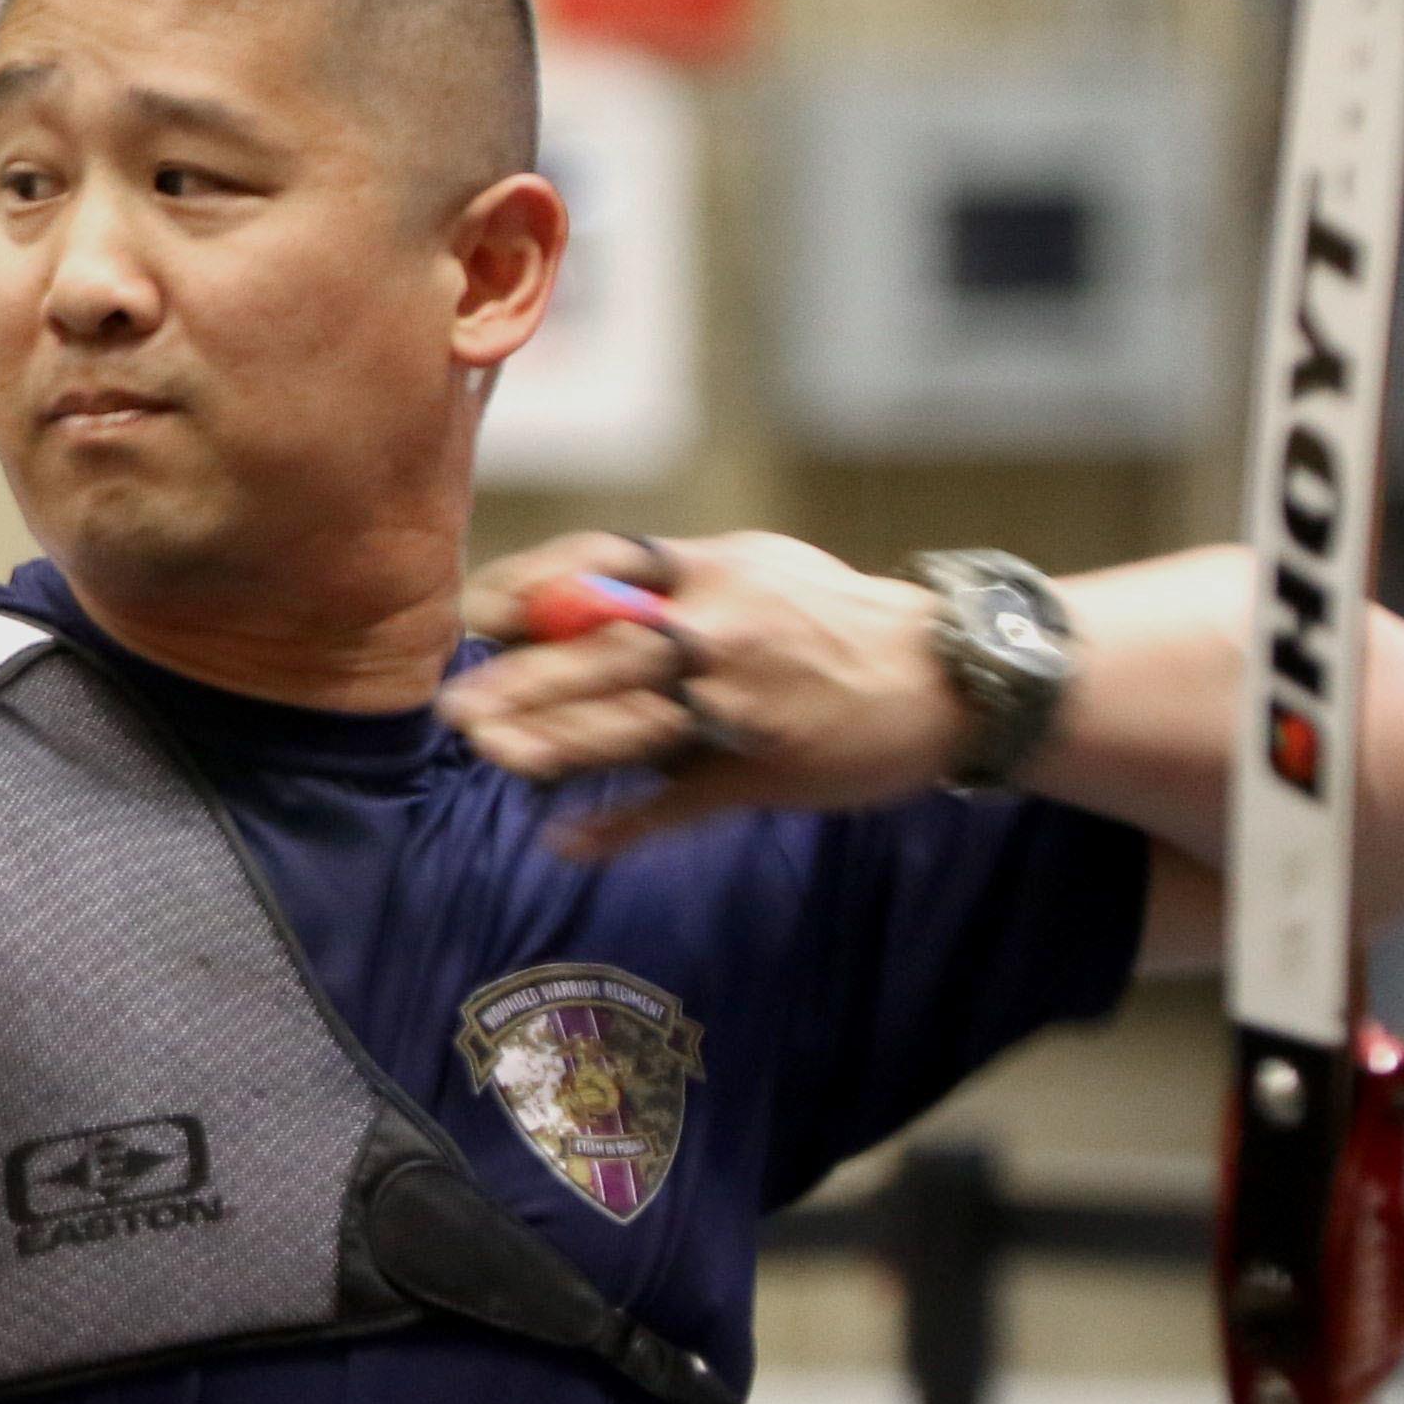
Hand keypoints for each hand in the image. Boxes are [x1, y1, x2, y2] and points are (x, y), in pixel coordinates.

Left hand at [438, 531, 963, 858]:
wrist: (948, 675)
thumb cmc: (832, 617)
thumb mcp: (754, 568)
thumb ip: (665, 580)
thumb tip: (563, 593)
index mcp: (713, 571)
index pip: (603, 564)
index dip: (533, 587)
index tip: (476, 611)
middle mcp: (723, 630)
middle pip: (606, 651)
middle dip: (526, 679)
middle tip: (455, 706)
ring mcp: (743, 703)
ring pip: (635, 725)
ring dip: (558, 745)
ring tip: (495, 757)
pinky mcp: (764, 768)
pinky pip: (682, 799)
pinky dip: (621, 824)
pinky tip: (565, 840)